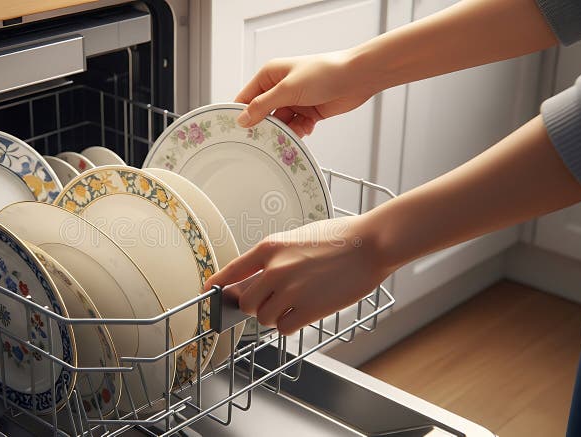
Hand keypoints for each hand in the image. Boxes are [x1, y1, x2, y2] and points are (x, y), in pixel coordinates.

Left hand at [204, 216, 392, 334]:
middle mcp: (275, 269)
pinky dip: (290, 324)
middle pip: (246, 302)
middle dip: (257, 305)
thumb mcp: (298, 239)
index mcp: (270, 248)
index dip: (217, 285)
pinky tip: (303, 312)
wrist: (371, 244)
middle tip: (275, 299)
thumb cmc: (340, 238)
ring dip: (275, 316)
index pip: (232, 271)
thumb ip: (273, 259)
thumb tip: (252, 280)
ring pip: (263, 318)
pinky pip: (283, 328)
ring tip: (295, 303)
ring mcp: (291, 290)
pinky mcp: (308, 309)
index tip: (209, 294)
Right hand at [235, 49, 379, 136]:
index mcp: (271, 75)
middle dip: (265, 126)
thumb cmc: (325, 73)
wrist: (357, 78)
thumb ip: (263, 105)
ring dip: (285, 131)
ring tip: (289, 135)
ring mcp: (295, 100)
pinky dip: (300, 131)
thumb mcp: (288, 90)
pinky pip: (296, 127)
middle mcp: (281, 87)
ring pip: (281, 123)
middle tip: (263, 140)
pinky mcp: (309, 112)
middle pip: (263, 113)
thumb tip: (243, 118)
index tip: (235, 132)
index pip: (247, 97)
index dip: (241, 114)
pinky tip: (306, 129)